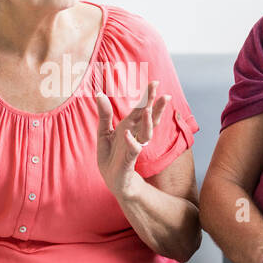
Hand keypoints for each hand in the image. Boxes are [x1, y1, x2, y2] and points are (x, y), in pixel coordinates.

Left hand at [95, 81, 167, 198]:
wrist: (113, 180)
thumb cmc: (111, 156)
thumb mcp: (104, 132)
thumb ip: (104, 113)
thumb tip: (99, 93)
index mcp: (129, 126)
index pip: (140, 109)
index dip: (147, 96)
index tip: (155, 82)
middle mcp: (135, 135)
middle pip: (148, 119)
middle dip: (155, 107)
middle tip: (164, 94)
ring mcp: (134, 148)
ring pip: (146, 134)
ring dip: (147, 122)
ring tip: (147, 110)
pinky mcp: (128, 161)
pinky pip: (132, 151)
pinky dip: (131, 143)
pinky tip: (128, 135)